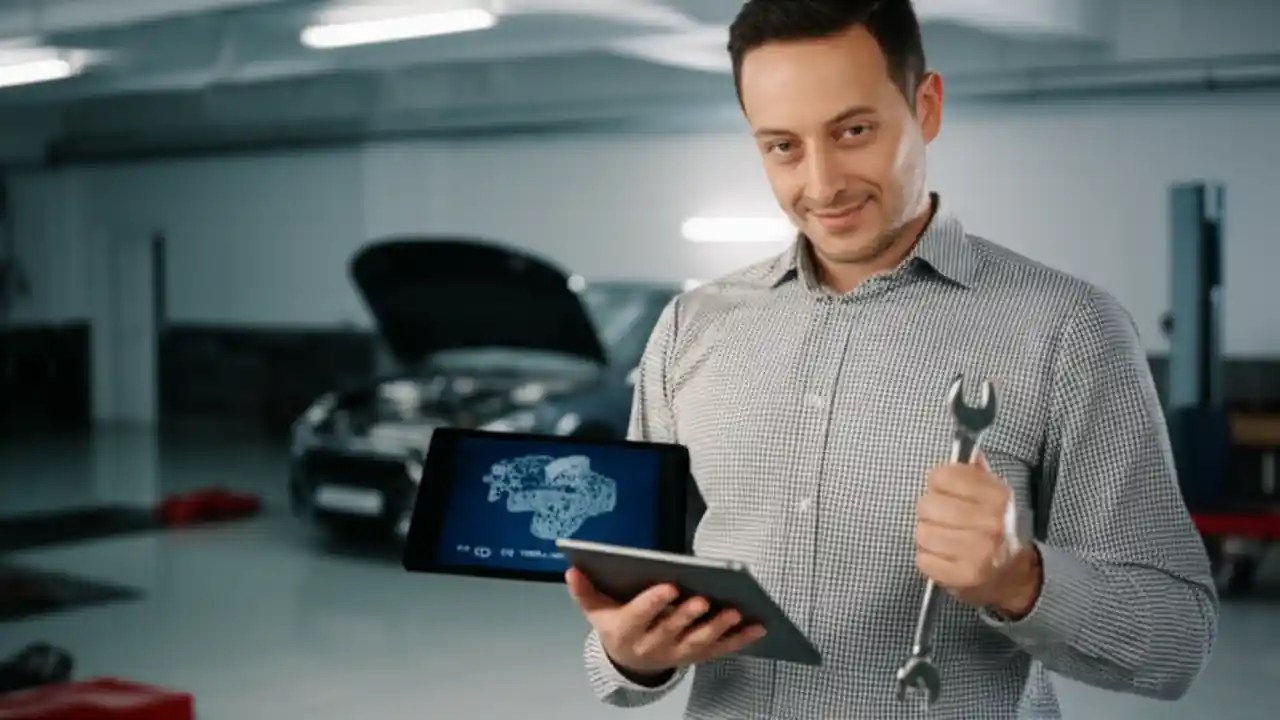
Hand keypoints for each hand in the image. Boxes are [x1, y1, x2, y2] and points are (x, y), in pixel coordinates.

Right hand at [565, 567, 766, 682]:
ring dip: (717, 629)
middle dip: (688, 616)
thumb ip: (584, 591)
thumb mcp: (595, 610)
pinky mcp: (696, 657)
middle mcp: (652, 647)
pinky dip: (740, 639)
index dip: (655, 603)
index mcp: (627, 632)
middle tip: (704, 599)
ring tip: (733, 612)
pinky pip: (720, 650)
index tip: (670, 586)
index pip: (640, 617)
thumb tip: (572, 569)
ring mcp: (677, 654)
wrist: (627, 663)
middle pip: (672, 632)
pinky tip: (757, 626)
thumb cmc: (615, 624)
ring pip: (699, 644)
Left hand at [915, 453, 1041, 617]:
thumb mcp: (995, 497)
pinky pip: (923, 560)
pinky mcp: (964, 577)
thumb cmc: (998, 530)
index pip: (942, 477)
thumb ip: (977, 474)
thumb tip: (970, 453)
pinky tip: (944, 558)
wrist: (1017, 577)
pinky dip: (929, 560)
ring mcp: (978, 553)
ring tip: (944, 540)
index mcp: (998, 497)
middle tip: (942, 520)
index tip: (945, 493)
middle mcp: (991, 523)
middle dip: (930, 513)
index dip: (938, 484)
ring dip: (928, 537)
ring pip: (923, 533)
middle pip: (927, 505)